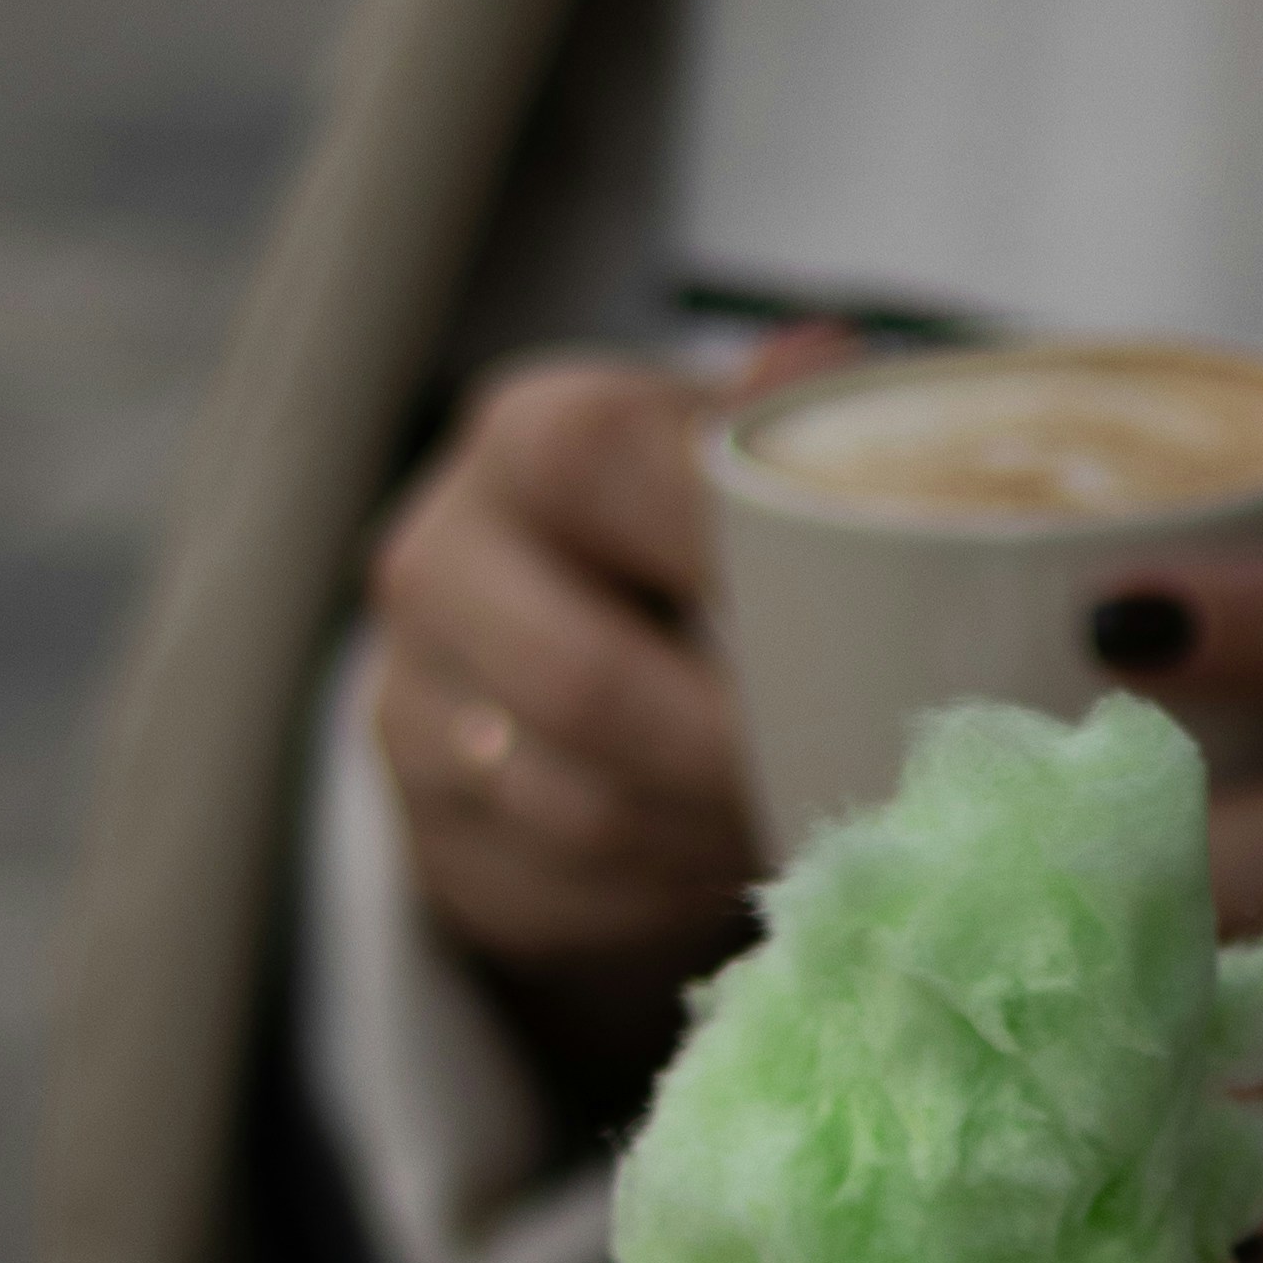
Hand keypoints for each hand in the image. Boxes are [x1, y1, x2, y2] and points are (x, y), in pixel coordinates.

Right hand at [367, 336, 825, 1093]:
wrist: (550, 673)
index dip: (721, 543)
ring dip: (711, 835)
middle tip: (848, 773)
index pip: (599, 464)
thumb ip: (773, 423)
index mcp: (519, 443)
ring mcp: (414, 719)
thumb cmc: (674, 543)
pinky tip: (728, 866)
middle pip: (580, 684)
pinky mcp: (437, 851)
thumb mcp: (722, 458)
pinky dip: (669, 899)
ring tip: (805, 823)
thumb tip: (822, 360)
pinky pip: (564, 902)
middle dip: (732, 748)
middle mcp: (436, 571)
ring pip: (579, 813)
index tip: (843, 611)